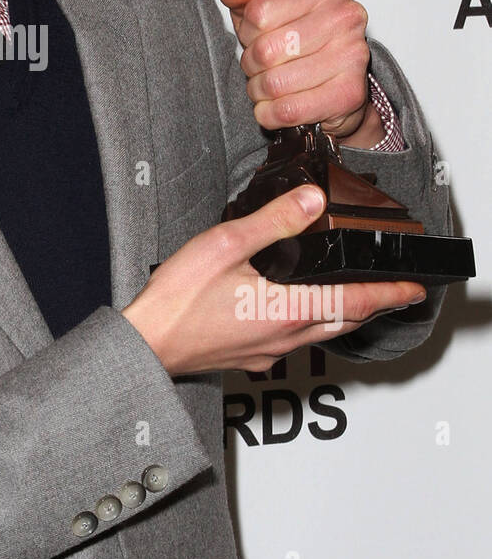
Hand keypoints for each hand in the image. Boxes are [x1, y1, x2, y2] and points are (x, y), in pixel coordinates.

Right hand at [121, 185, 426, 374]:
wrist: (146, 344)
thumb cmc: (177, 301)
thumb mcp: (226, 245)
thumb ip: (274, 221)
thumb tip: (312, 201)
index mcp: (287, 310)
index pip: (355, 300)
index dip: (387, 292)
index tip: (412, 288)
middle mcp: (284, 338)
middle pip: (345, 323)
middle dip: (374, 306)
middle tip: (395, 295)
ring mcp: (267, 353)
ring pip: (321, 335)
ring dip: (345, 318)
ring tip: (357, 302)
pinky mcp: (248, 358)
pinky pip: (294, 343)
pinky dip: (313, 327)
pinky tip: (299, 317)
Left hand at [214, 0, 372, 140]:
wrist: (336, 86)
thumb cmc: (299, 44)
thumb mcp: (266, 14)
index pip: (260, 12)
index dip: (248, 32)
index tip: (259, 36)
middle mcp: (345, 17)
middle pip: (266, 50)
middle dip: (252, 65)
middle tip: (262, 67)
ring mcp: (352, 55)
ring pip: (275, 83)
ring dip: (261, 91)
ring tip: (272, 85)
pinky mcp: (349, 94)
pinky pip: (288, 109)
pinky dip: (271, 113)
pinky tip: (279, 105)